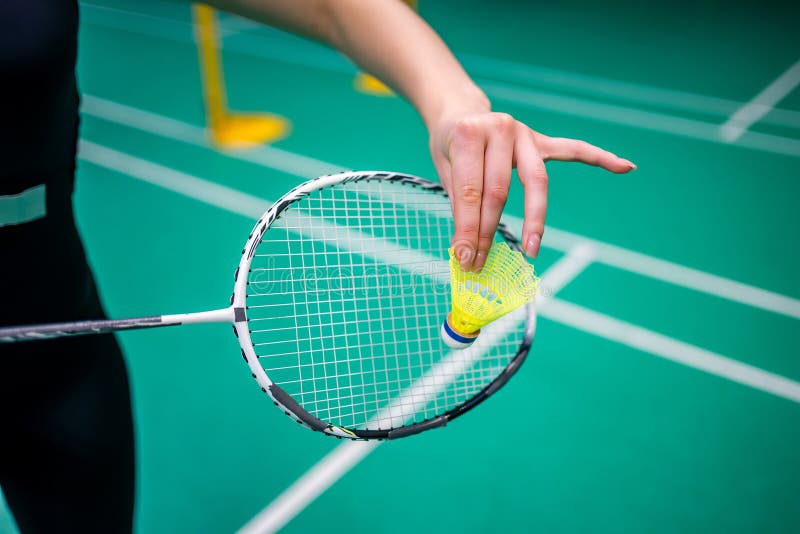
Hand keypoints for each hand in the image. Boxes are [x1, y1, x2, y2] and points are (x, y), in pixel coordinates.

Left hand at [429, 109, 635, 271]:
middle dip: (489, 231)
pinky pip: (572, 150)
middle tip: (482, 264)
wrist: (458, 109)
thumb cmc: (450, 146)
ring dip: (534, 219)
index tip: (465, 259)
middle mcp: (499, 128)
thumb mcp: (444, 171)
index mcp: (468, 134)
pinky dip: (599, 157)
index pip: (470, 191)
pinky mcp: (540, 140)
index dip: (467, 228)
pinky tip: (625, 167)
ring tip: (532, 249)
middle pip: (500, 190)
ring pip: (535, 182)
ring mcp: (524, 133)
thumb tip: (467, 252)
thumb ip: (459, 205)